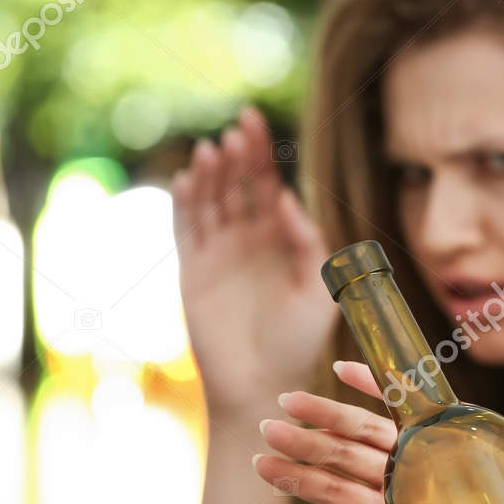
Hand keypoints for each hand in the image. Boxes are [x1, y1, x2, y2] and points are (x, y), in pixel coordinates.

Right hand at [173, 107, 337, 415]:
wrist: (260, 383)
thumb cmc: (298, 342)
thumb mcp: (318, 290)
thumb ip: (309, 243)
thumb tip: (286, 197)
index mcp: (279, 237)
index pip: (266, 182)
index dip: (259, 151)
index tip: (252, 120)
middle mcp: (247, 238)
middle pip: (236, 184)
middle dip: (235, 157)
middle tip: (234, 134)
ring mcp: (218, 253)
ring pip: (210, 201)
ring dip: (210, 175)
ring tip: (212, 152)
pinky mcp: (193, 272)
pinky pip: (186, 230)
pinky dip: (184, 205)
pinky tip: (188, 181)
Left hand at [253, 362, 503, 503]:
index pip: (343, 494)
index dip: (303, 479)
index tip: (265, 466)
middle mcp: (407, 480)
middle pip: (346, 459)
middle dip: (305, 444)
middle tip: (264, 429)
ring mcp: (426, 451)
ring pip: (368, 430)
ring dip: (329, 412)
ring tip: (289, 399)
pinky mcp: (450, 427)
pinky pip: (408, 401)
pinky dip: (377, 384)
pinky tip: (345, 367)